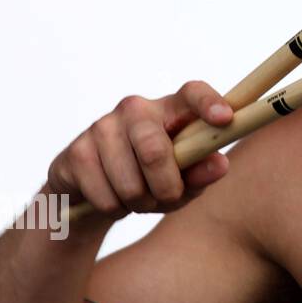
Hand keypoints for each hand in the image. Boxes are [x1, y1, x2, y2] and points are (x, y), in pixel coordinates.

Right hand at [48, 81, 233, 218]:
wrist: (94, 193)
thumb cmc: (154, 179)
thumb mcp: (186, 179)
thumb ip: (203, 171)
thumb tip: (220, 165)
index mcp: (171, 109)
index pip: (193, 93)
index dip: (209, 103)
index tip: (225, 119)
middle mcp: (136, 109)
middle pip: (154, 150)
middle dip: (166, 188)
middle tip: (167, 198)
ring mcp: (102, 126)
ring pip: (129, 182)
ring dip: (139, 204)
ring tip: (139, 199)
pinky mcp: (76, 152)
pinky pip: (104, 197)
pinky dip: (115, 209)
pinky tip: (114, 199)